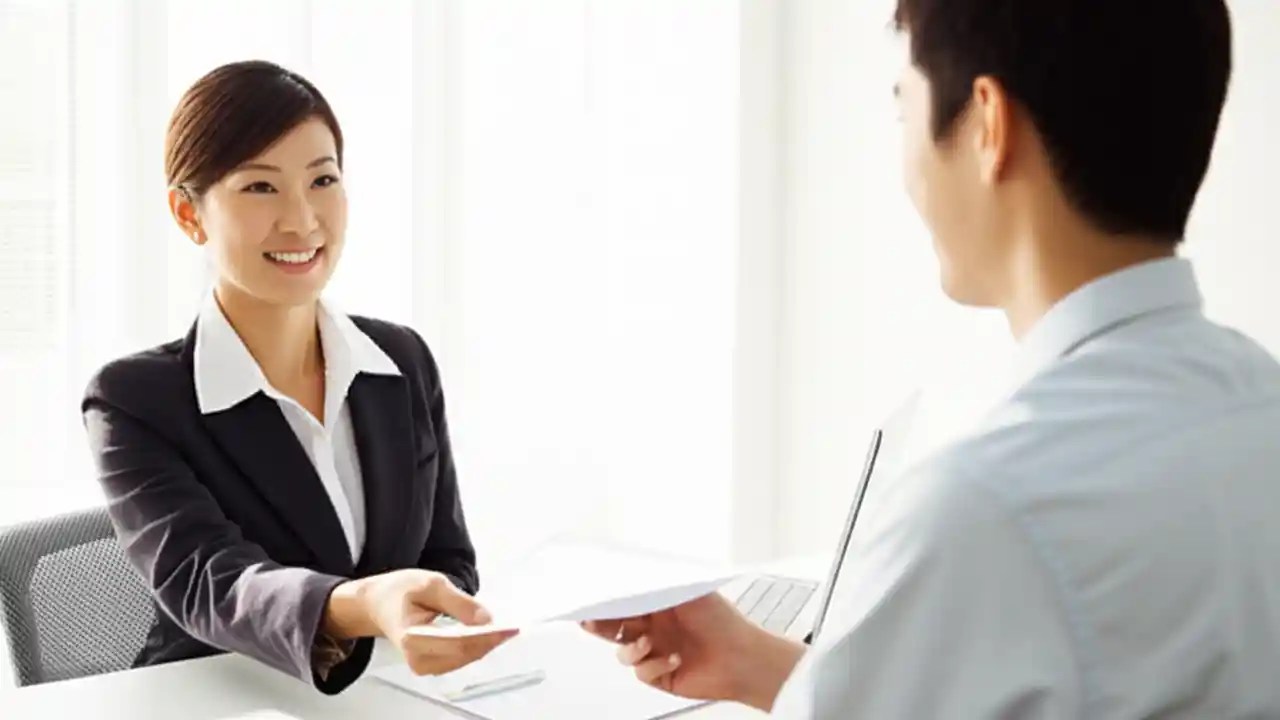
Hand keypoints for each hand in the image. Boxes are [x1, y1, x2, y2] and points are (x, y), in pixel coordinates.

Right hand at [326, 569, 516, 675]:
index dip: (487, 636)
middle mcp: (417, 659)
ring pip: (466, 657)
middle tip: (514, 625)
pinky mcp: (432, 666)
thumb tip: (487, 619)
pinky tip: (490, 633)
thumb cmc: (398, 592)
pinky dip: (478, 645)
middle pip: (465, 652)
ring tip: (506, 627)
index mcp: (412, 638)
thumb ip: (459, 603)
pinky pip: (462, 658)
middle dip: (491, 639)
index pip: (458, 642)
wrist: (378, 605)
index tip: (510, 627)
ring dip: (487, 643)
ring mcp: (424, 666)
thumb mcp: (430, 583)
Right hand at [582, 593, 804, 711]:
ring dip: (632, 648)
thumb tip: (629, 574)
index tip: (588, 599)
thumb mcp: (688, 591)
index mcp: (658, 605)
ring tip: (648, 641)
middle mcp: (654, 628)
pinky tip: (674, 658)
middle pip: (614, 628)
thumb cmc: (722, 620)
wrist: (743, 657)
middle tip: (592, 621)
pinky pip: (642, 672)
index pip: (622, 602)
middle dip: (600, 625)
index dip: (603, 602)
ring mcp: (656, 652)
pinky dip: (655, 665)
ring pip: (624, 653)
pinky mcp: (661, 675)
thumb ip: (656, 584)